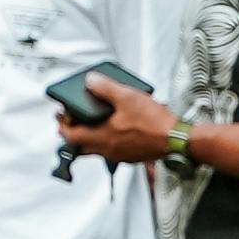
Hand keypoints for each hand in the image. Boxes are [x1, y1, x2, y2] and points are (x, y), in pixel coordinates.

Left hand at [60, 84, 181, 167]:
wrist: (177, 139)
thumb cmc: (154, 123)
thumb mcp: (127, 97)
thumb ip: (105, 87)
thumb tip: (91, 81)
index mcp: (101, 137)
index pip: (70, 136)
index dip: (62, 126)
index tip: (61, 117)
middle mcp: (108, 150)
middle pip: (81, 147)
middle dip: (75, 134)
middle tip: (75, 123)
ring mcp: (120, 155)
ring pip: (97, 149)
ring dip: (92, 138)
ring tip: (96, 124)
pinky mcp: (132, 156)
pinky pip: (113, 151)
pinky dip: (109, 141)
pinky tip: (118, 130)